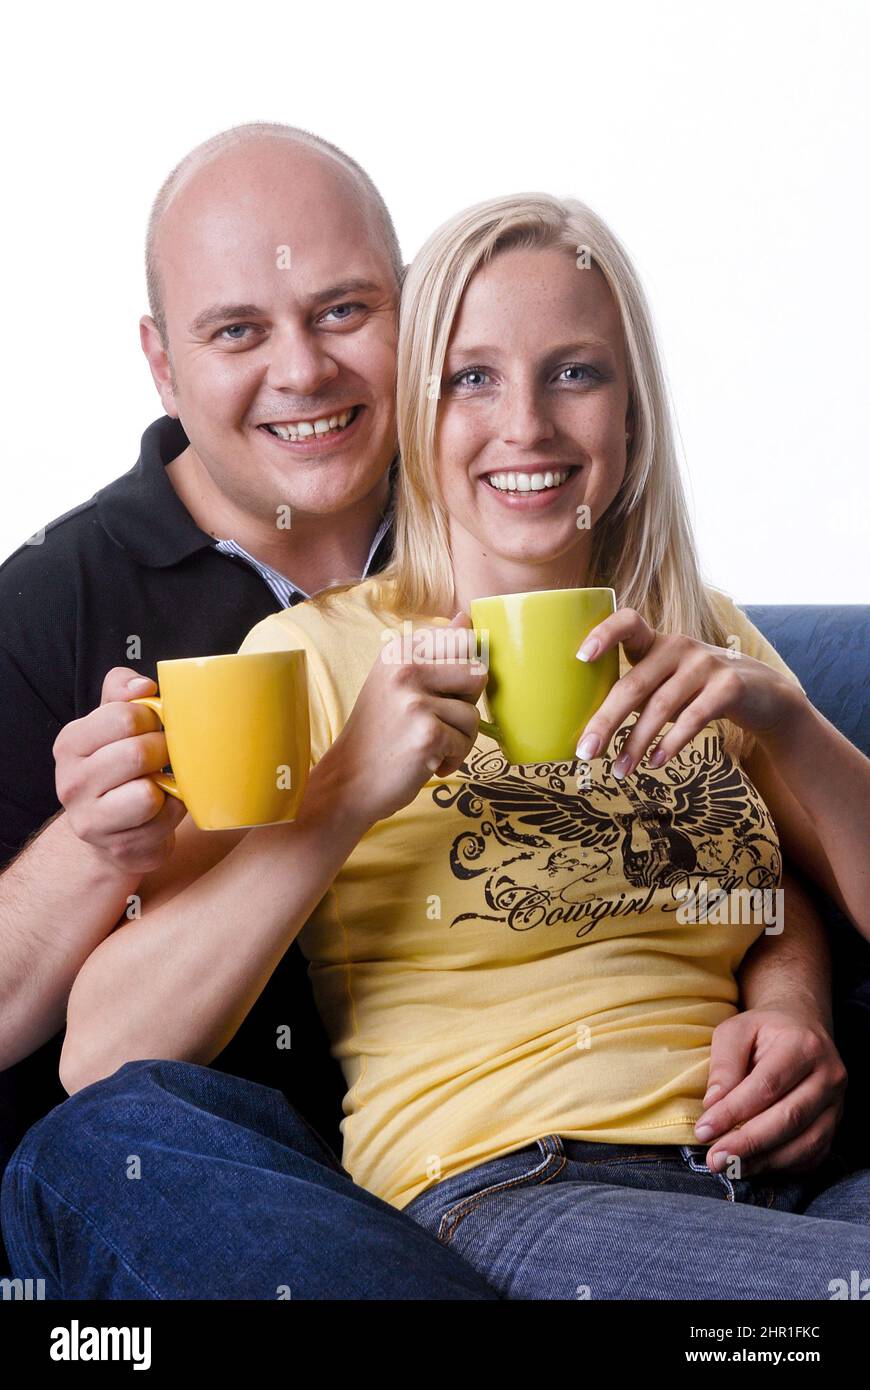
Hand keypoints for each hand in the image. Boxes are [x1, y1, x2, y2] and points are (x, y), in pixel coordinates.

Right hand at [53, 667, 187, 873]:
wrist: (112, 830)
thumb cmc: (119, 767)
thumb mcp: (111, 722)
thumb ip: (122, 692)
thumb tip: (143, 685)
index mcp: (71, 744)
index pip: (123, 716)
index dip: (152, 718)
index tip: (155, 726)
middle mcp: (72, 782)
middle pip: (137, 753)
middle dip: (163, 751)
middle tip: (165, 756)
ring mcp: (92, 820)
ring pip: (148, 793)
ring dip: (167, 784)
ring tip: (161, 782)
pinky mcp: (120, 847)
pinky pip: (165, 820)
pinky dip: (174, 811)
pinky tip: (163, 809)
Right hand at [321, 613, 487, 826]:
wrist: (348, 781)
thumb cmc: (378, 732)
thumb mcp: (397, 681)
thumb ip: (434, 650)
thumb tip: (466, 616)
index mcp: (400, 649)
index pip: (464, 643)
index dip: (460, 675)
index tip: (436, 694)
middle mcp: (406, 668)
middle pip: (477, 674)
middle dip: (466, 704)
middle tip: (435, 721)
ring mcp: (415, 700)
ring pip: (474, 715)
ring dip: (459, 738)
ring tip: (427, 746)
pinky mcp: (427, 733)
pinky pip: (467, 743)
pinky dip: (453, 759)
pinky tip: (426, 762)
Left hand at [574, 608, 805, 776]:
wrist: (764, 694)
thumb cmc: (698, 690)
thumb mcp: (667, 681)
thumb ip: (636, 690)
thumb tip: (590, 730)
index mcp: (657, 642)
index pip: (628, 623)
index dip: (604, 634)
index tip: (580, 658)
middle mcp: (678, 647)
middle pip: (634, 684)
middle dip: (606, 721)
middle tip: (585, 752)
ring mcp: (705, 665)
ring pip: (660, 707)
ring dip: (636, 743)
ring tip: (619, 770)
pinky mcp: (729, 686)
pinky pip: (693, 718)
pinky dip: (671, 743)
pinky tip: (656, 762)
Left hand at [692, 1002, 846, 1178]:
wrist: (801, 1029)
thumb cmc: (763, 1031)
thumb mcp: (735, 1030)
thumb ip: (724, 1064)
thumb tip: (713, 1105)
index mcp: (803, 1045)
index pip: (767, 1086)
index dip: (734, 1112)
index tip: (704, 1130)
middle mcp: (829, 1076)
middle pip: (789, 1119)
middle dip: (748, 1143)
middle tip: (715, 1159)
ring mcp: (836, 1103)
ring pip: (805, 1143)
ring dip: (764, 1161)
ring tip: (730, 1168)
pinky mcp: (835, 1124)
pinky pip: (813, 1155)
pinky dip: (783, 1166)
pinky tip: (754, 1166)